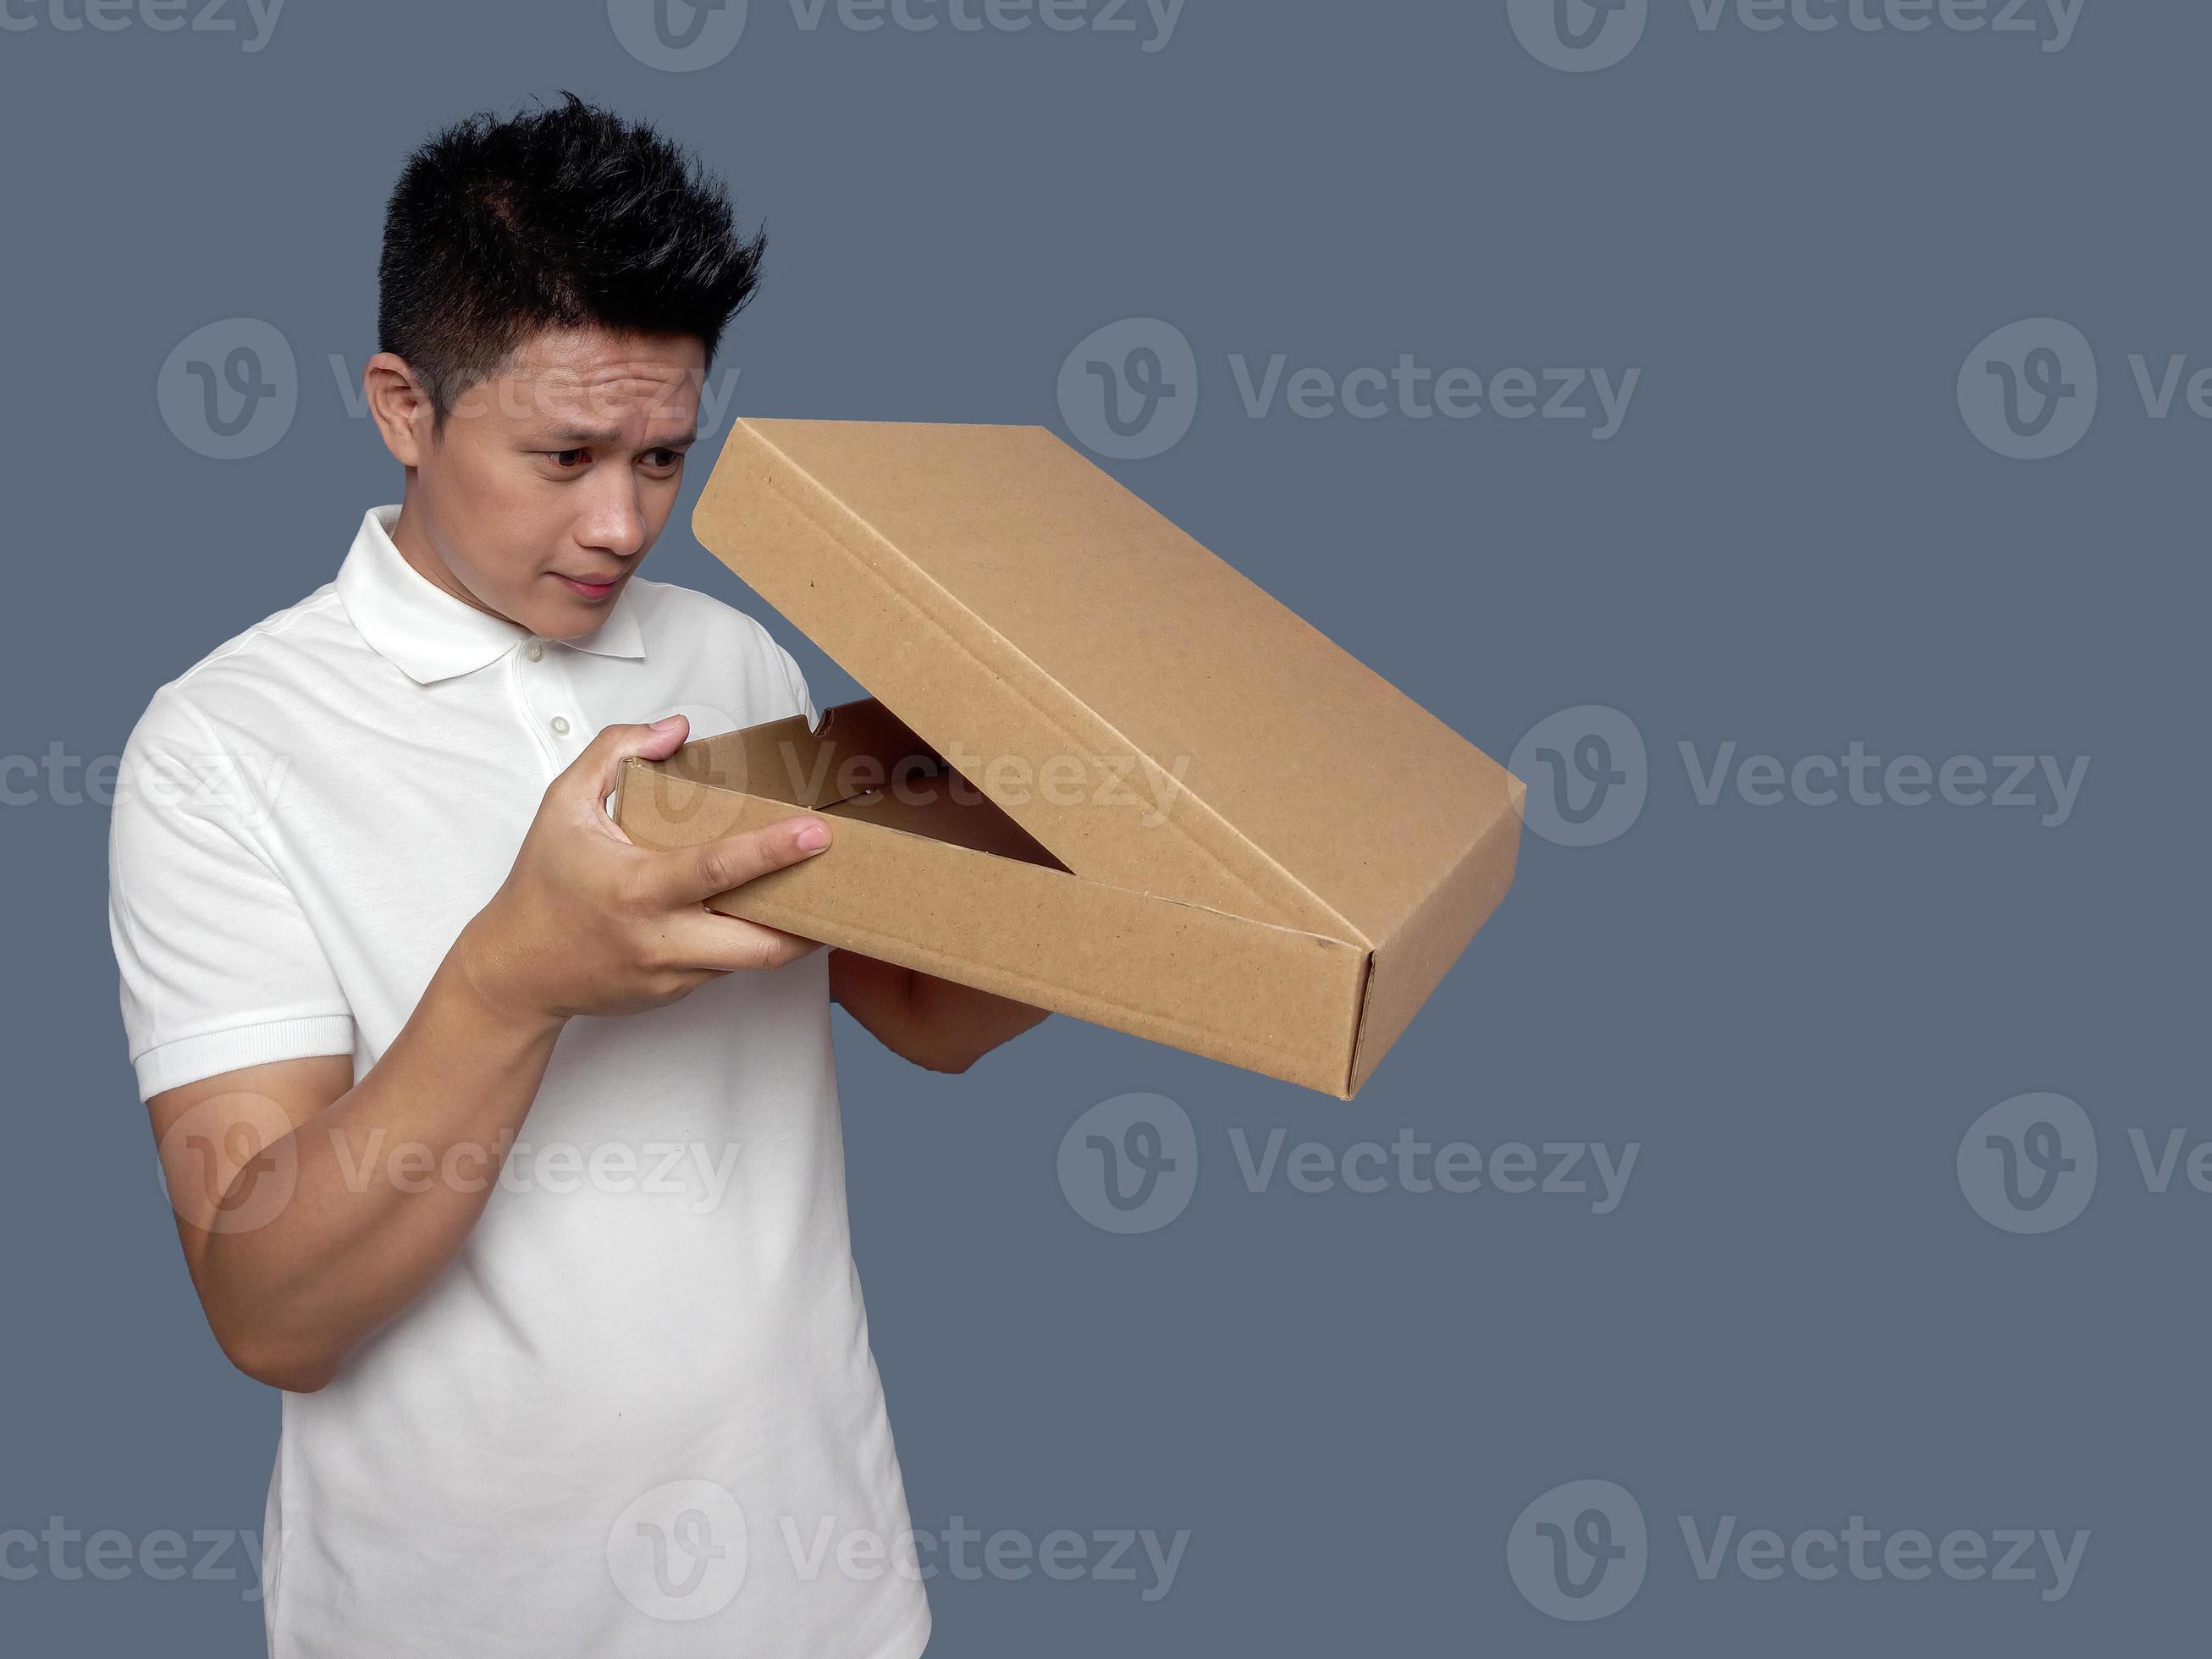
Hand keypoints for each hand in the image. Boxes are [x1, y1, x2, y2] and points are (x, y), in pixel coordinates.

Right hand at [455, 716, 831, 1023]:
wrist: (515, 973)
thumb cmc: (541, 885)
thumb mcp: (564, 805)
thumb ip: (616, 752)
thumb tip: (677, 730)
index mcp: (638, 888)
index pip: (718, 869)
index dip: (772, 851)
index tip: (817, 834)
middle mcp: (661, 939)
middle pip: (760, 944)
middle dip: (811, 922)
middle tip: (843, 887)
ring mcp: (671, 974)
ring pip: (749, 959)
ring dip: (784, 932)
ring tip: (812, 898)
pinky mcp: (674, 994)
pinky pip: (723, 965)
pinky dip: (741, 940)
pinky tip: (748, 914)